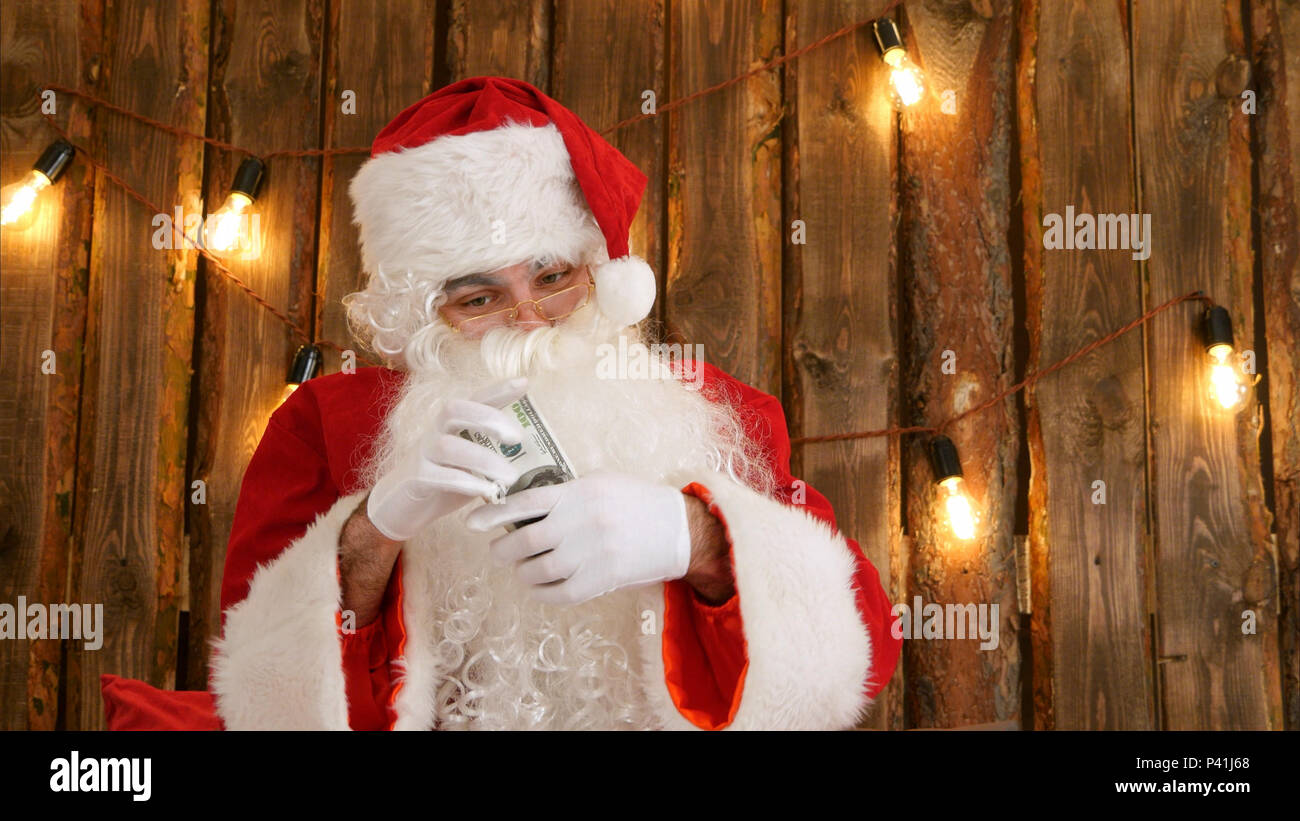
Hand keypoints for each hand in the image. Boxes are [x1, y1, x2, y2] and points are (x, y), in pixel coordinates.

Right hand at [366, 377, 529, 540]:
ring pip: (448, 446)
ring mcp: (422, 454)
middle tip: (518, 438)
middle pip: (455, 409)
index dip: (498, 389)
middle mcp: (435, 432)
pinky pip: (437, 476)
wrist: (400, 507)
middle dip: (488, 418)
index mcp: (452, 425)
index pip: (474, 399)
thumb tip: (532, 459)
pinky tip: (487, 491)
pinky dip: (465, 482)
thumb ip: (492, 457)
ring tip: (511, 477)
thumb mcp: (471, 465)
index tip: (525, 382)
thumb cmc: (442, 482)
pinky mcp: (413, 479)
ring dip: (483, 460)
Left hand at [464, 470, 691, 604]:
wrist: (677, 530)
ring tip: (520, 569)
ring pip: (537, 570)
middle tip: (498, 551)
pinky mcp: (602, 580)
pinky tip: (538, 587)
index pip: (524, 502)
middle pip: (525, 541)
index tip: (472, 522)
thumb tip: (523, 508)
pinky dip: (542, 593)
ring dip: (521, 572)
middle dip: (503, 549)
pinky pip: (559, 593)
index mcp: (579, 493)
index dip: (493, 513)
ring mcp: (592, 553)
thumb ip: (565, 493)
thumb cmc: (635, 501)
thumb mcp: (600, 483)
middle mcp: (582, 522)